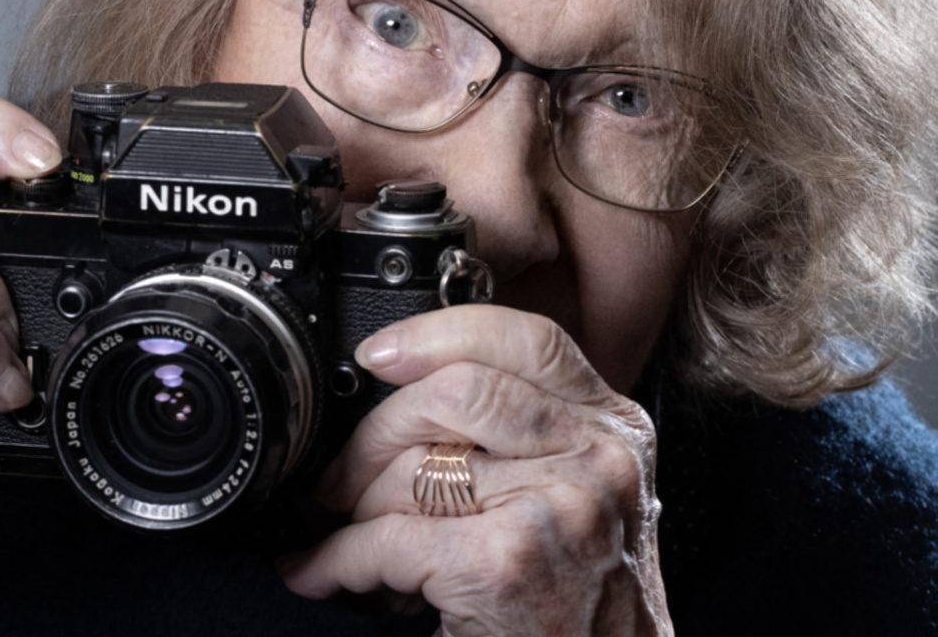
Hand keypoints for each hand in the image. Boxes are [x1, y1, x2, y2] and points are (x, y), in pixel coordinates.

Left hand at [280, 305, 670, 636]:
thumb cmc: (585, 602)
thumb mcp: (585, 495)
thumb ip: (530, 433)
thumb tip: (411, 385)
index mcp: (615, 428)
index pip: (527, 339)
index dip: (439, 334)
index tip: (378, 354)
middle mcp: (596, 459)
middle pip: (454, 393)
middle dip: (374, 434)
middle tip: (341, 476)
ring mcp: (552, 509)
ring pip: (412, 469)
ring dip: (353, 506)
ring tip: (341, 530)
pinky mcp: (502, 564)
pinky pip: (386, 539)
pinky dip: (336, 559)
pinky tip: (321, 571)